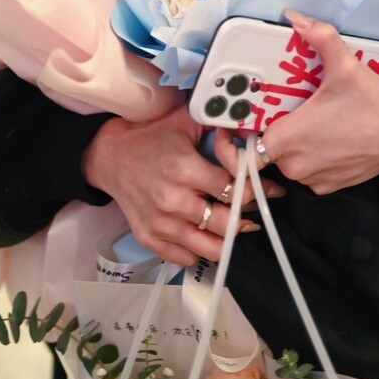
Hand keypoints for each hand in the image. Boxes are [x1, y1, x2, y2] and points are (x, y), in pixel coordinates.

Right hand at [82, 104, 283, 265]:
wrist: (110, 156)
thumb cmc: (152, 137)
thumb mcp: (184, 121)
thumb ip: (217, 123)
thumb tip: (251, 127)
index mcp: (185, 168)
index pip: (232, 189)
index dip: (253, 189)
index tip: (268, 189)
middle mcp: (173, 200)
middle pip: (226, 223)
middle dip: (245, 217)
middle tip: (253, 211)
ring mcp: (160, 223)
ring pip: (209, 246)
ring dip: (227, 239)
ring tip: (236, 227)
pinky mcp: (149, 237)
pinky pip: (186, 257)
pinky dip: (200, 249)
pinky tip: (206, 235)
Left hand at [221, 10, 378, 195]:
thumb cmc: (371, 104)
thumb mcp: (344, 65)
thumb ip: (319, 37)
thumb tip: (295, 16)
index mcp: (288, 138)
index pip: (245, 143)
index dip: (240, 130)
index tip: (242, 116)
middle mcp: (295, 165)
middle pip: (264, 149)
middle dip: (270, 129)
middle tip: (284, 108)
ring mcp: (312, 179)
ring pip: (286, 161)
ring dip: (290, 144)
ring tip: (307, 119)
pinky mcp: (328, 187)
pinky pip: (306, 171)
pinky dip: (310, 157)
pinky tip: (325, 136)